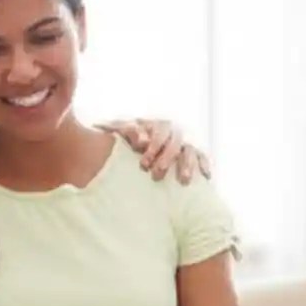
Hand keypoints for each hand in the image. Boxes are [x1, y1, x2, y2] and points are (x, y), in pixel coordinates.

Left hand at [97, 118, 211, 183]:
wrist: (147, 147)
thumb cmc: (132, 140)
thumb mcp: (123, 132)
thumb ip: (115, 129)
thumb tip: (99, 126)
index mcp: (156, 125)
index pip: (158, 131)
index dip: (153, 144)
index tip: (144, 157)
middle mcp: (173, 131)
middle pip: (174, 142)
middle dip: (166, 157)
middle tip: (156, 174)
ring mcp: (185, 142)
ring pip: (190, 150)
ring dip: (187, 164)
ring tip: (184, 180)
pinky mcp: (196, 154)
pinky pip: (203, 157)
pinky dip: (205, 165)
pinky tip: (205, 177)